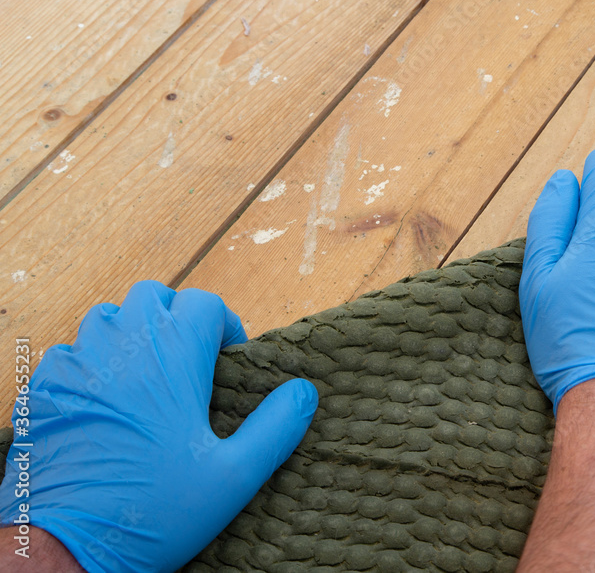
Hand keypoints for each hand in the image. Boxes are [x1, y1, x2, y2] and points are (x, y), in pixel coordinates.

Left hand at [0, 281, 318, 571]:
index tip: (229, 358)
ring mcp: (75, 363)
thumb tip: (304, 392)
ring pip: (108, 317)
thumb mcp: (234, 476)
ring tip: (148, 374)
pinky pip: (69, 353)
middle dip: (178, 317)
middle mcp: (122, 345)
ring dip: (133, 333)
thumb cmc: (154, 511)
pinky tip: (104, 401)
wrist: (68, 546)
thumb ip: (276, 427)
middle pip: (154, 296)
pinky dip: (91, 364)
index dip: (224, 325)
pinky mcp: (43, 389)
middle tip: (191, 359)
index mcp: (173, 355)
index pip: (205, 303)